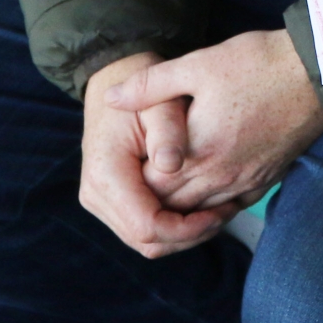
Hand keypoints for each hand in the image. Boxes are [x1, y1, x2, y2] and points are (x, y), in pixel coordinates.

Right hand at [80, 51, 231, 258]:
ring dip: (183, 233)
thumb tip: (170, 166)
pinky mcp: (110, 200)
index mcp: (105, 173)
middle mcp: (95, 194)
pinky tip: (200, 207)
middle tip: (226, 213)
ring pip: (144, 241)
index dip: (186, 229)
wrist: (117, 81)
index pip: (146, 225)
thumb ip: (167, 132)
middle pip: (145, 241)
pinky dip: (172, 225)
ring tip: (217, 211)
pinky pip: (143, 227)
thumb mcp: (161, 101)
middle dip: (189, 235)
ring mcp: (99, 200)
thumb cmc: (145, 90)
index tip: (219, 211)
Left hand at [106, 30, 322, 214]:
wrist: (317, 71)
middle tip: (141, 176)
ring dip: (182, 205)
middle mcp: (221, 176)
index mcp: (198, 152)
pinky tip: (208, 190)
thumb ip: (151, 85)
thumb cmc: (258, 63)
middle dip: (154, 196)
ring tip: (169, 185)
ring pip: (202, 212)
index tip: (129, 156)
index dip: (134, 176)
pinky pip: (232, 207)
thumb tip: (111, 98)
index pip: (151, 185)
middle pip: (174, 205)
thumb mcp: (199, 64)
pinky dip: (214, 205)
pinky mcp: (267, 179)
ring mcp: (247, 182)